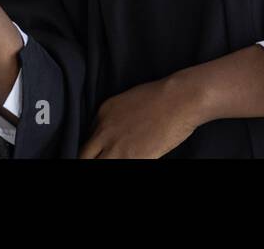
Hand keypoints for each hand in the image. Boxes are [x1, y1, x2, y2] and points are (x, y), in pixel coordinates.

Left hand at [78, 76, 204, 157]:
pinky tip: (133, 160)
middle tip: (104, 159)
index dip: (95, 149)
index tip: (103, 152)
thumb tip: (116, 132)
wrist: (179, 98)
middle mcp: (104, 130)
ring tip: (118, 159)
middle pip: (84, 155)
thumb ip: (115, 118)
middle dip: (91, 159)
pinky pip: (116, 167)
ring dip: (104, 162)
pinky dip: (121, 165)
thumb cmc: (161, 96)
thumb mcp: (128, 100)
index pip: (88, 139)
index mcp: (103, 113)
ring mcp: (116, 147)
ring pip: (96, 164)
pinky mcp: (131, 159)